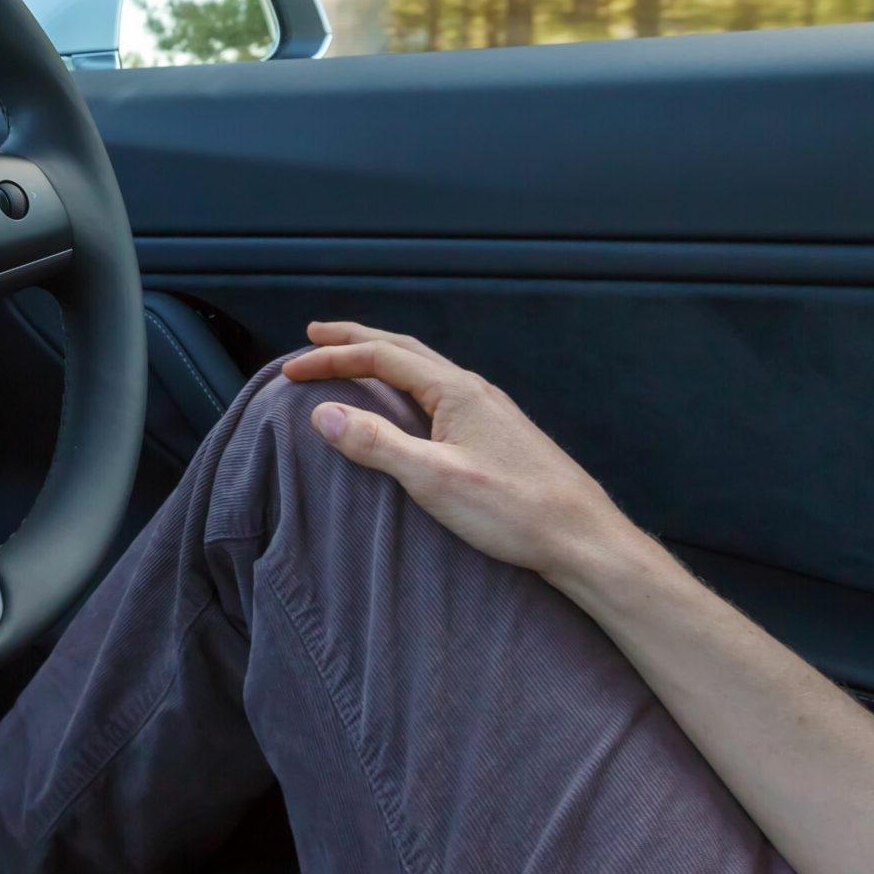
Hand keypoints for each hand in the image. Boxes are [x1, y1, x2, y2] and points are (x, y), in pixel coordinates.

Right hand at [282, 322, 648, 584]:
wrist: (582, 538)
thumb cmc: (513, 510)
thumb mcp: (434, 479)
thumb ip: (377, 443)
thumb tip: (323, 412)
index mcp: (456, 391)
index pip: (382, 357)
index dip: (332, 358)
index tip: (291, 369)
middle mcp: (473, 390)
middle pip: (404, 350)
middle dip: (356, 340)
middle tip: (315, 335)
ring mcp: (488, 410)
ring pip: (424, 369)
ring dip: (382, 359)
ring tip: (352, 361)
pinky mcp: (496, 434)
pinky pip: (438, 392)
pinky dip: (405, 384)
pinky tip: (406, 405)